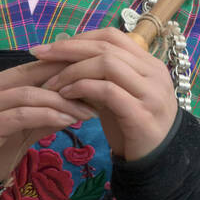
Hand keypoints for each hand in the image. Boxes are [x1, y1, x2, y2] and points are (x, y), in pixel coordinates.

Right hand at [0, 59, 95, 185]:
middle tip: (95, 91)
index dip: (60, 70)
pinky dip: (47, 115)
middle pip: (29, 77)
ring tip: (86, 110)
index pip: (28, 69)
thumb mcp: (20, 130)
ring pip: (27, 95)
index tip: (90, 76)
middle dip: (65, 83)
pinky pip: (20, 116)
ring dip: (61, 101)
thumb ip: (43, 115)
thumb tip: (77, 104)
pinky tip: (67, 120)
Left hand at [27, 26, 178, 160]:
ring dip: (73, 71)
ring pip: (107, 64)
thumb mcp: (117, 96)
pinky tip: (65, 96)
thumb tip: (64, 58)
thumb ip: (99, 77)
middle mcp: (154, 72)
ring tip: (52, 83)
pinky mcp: (142, 113)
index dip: (80, 38)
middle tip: (40, 54)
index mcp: (149, 63)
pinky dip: (82, 88)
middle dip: (68, 49)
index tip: (52, 46)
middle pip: (106, 47)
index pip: (112, 36)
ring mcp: (151, 92)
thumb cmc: (133, 128)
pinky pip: (107, 91)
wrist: (158, 163)